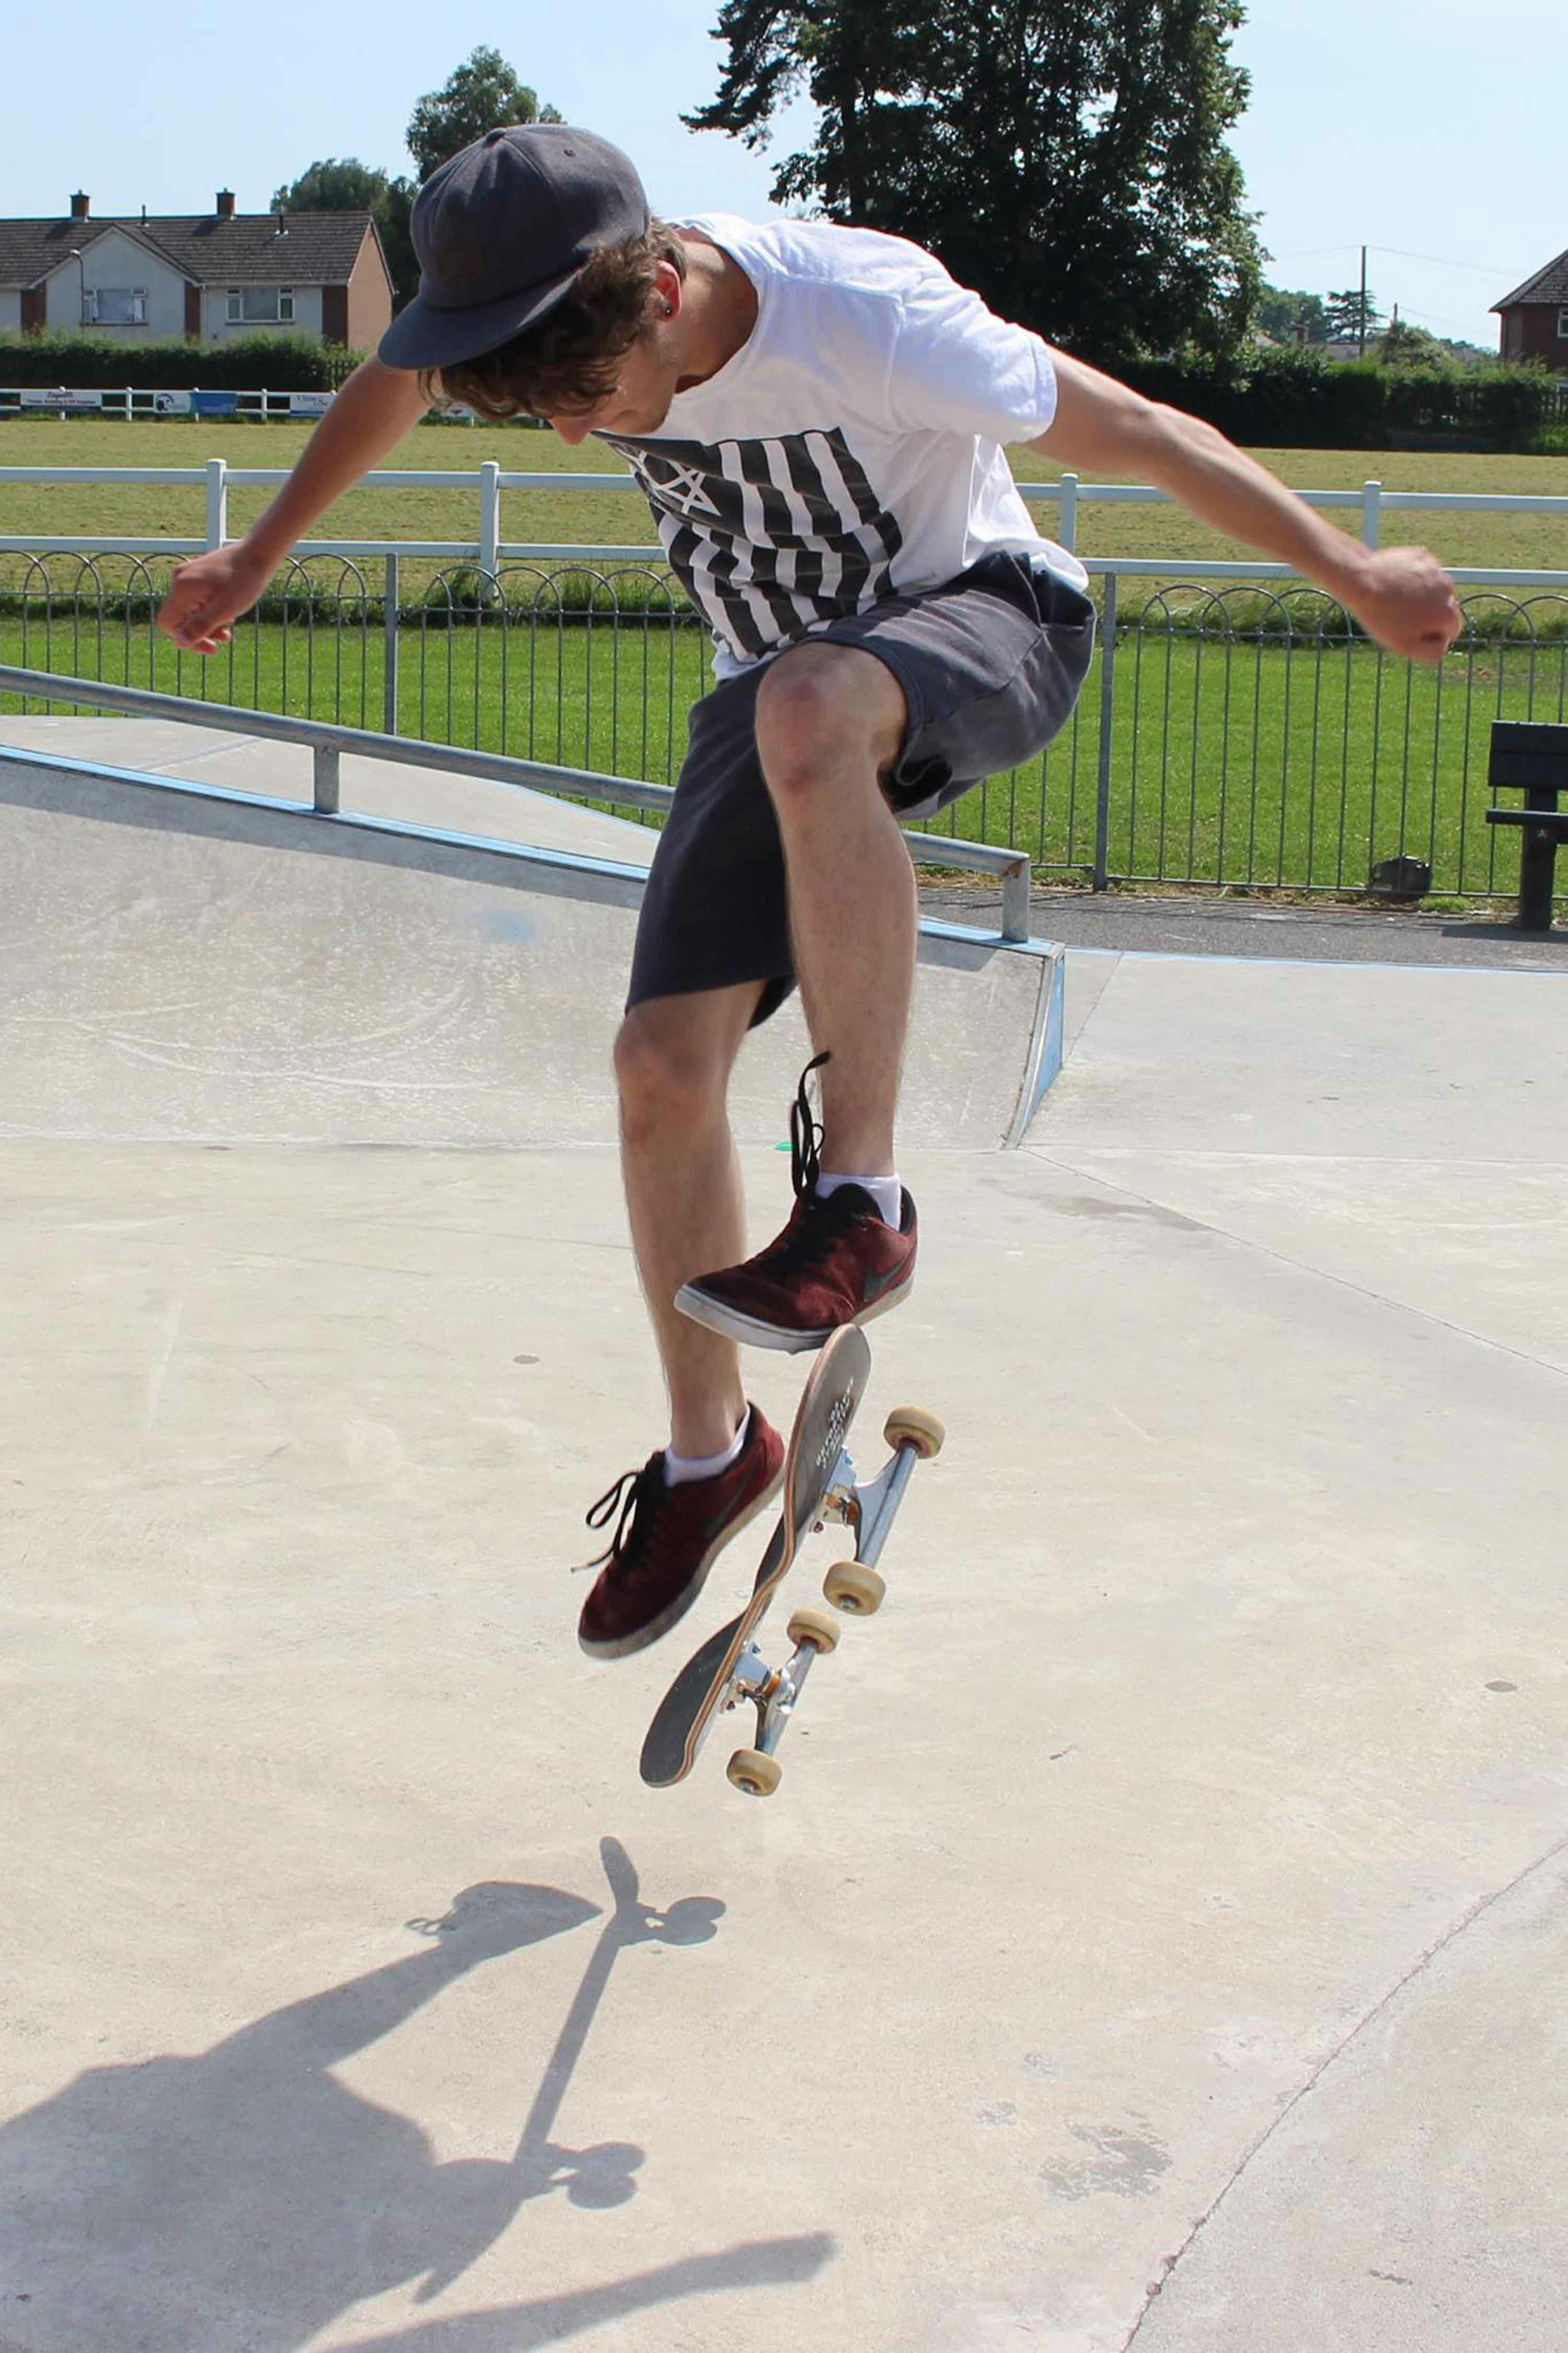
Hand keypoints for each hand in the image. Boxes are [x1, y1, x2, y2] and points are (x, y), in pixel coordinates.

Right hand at [157, 541, 276, 654]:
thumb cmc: (244, 581)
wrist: (258, 554)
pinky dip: (211, 612)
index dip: (186, 640)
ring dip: (209, 624)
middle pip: (179, 618)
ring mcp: (188, 576)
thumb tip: (178, 643)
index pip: (167, 623)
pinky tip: (229, 615)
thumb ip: (200, 626)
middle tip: (226, 639)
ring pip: (190, 611)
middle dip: (202, 633)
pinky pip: (197, 601)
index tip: (211, 647)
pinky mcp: (198, 576)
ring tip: (230, 628)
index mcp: (182, 588)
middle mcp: (179, 580)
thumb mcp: (225, 610)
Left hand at [1338, 545, 1462, 668]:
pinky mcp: (1422, 556)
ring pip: (1434, 589)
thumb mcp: (1406, 647)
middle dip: (1429, 614)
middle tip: (1401, 617)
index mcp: (1448, 613)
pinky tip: (1394, 583)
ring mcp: (1436, 569)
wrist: (1361, 582)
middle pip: (1444, 608)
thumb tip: (1444, 644)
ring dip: (1422, 596)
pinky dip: (1413, 578)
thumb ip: (1433, 652)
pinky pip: (1422, 572)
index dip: (1432, 635)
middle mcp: (1449, 589)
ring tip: (1396, 599)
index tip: (1410, 632)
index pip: (1451, 630)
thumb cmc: (1382, 618)